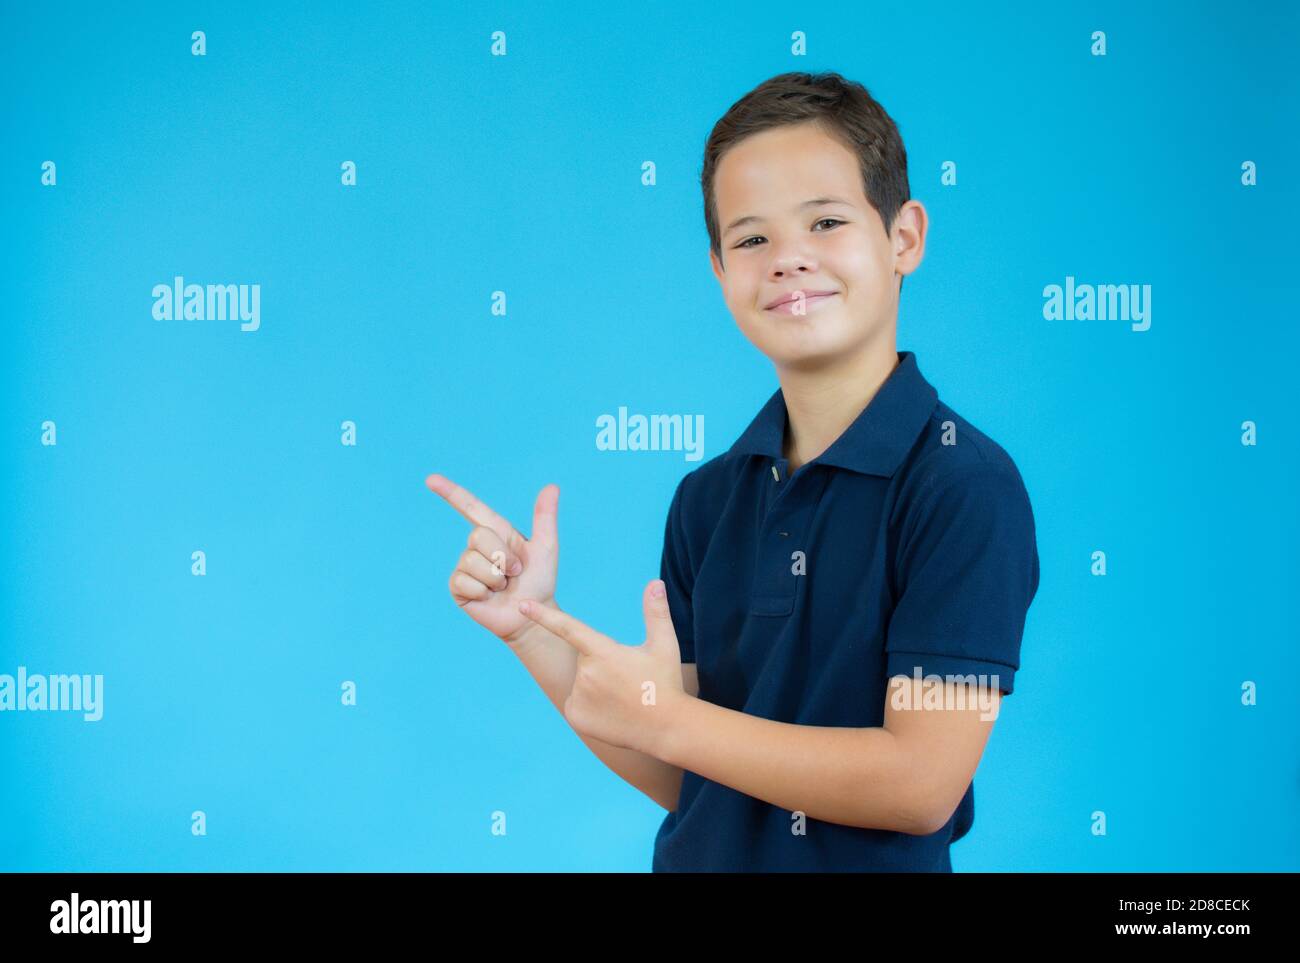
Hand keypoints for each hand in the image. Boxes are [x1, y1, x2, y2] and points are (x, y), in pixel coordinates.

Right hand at [425, 473, 559, 645]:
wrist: (532, 615)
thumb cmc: (539, 582)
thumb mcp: (546, 548)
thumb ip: (545, 517)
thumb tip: (552, 486)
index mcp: (497, 532)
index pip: (470, 507)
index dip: (450, 493)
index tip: (430, 480)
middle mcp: (477, 546)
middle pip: (478, 536)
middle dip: (503, 557)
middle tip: (515, 572)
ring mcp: (465, 566)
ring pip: (473, 561)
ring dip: (495, 578)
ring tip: (503, 587)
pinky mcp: (458, 587)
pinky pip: (464, 581)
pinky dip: (482, 591)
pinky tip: (489, 597)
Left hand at [515, 579, 686, 756]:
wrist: (667, 728)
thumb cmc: (666, 683)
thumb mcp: (664, 645)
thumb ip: (656, 612)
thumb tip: (655, 582)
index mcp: (603, 651)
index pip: (568, 628)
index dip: (543, 616)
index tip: (522, 605)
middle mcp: (586, 673)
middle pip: (586, 660)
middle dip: (602, 664)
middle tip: (628, 680)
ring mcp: (579, 697)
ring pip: (582, 682)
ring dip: (598, 686)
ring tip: (623, 698)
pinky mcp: (575, 716)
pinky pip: (576, 702)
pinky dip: (590, 706)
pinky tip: (612, 713)